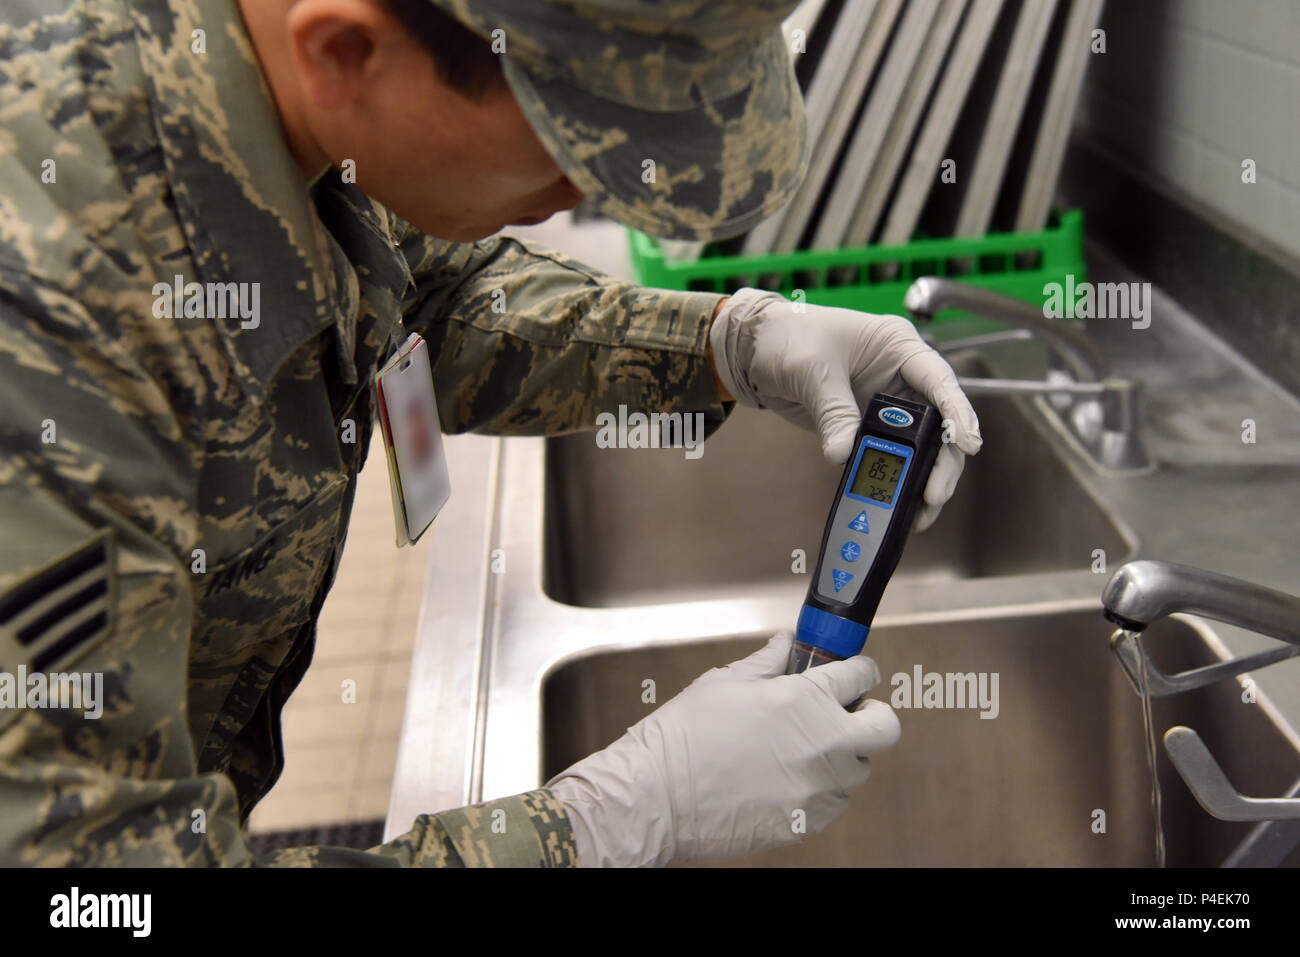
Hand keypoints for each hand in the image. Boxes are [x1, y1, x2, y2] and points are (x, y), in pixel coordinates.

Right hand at [546, 633, 899, 866]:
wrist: (656, 797)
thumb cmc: (684, 737)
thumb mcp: (725, 683)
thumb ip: (767, 663)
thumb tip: (787, 644)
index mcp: (806, 700)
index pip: (861, 674)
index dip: (856, 670)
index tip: (850, 672)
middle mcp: (824, 744)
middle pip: (885, 727)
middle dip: (871, 714)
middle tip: (847, 712)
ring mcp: (819, 789)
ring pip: (859, 770)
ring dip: (841, 756)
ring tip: (803, 750)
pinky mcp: (807, 823)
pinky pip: (832, 803)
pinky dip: (820, 790)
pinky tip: (786, 780)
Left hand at [709, 289, 981, 529]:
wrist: (756, 351)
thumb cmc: (787, 340)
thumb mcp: (812, 371)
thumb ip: (833, 412)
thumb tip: (845, 454)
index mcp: (898, 346)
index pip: (939, 380)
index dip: (958, 412)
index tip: (969, 443)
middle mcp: (902, 378)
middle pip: (939, 424)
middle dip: (942, 461)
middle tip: (933, 494)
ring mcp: (890, 406)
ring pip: (923, 447)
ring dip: (923, 480)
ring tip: (920, 513)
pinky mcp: (871, 429)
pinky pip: (893, 458)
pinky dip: (896, 483)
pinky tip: (900, 508)